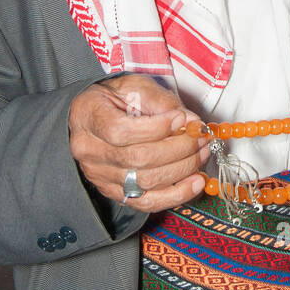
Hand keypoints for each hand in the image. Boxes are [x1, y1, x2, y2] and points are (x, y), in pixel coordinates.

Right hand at [69, 75, 209, 212]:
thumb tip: (191, 123)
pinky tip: (195, 182)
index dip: (157, 128)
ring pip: (146, 181)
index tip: (182, 119)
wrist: (96, 117)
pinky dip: (177, 194)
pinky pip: (148, 202)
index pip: (121, 131)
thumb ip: (162, 102)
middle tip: (200, 137)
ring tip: (201, 153)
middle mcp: (89, 150)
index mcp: (88, 116)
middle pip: (138, 158)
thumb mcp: (135, 86)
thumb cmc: (116, 99)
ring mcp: (100, 175)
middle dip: (178, 148)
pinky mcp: (115, 192)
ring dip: (183, 168)